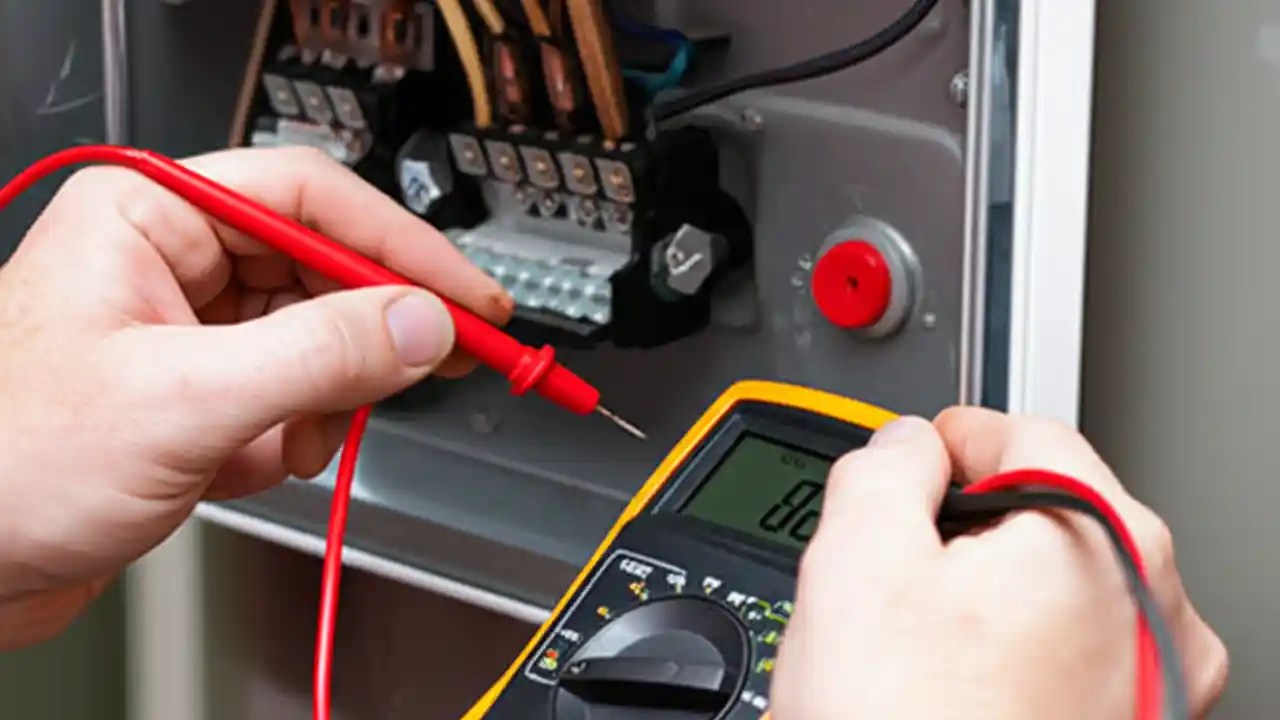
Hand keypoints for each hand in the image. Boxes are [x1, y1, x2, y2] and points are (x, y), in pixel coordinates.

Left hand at [0, 146, 510, 647]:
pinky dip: (296, 433)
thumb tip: (418, 325)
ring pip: (317, 336)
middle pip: (323, 267)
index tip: (469, 300)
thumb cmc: (5, 464)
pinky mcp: (202, 388)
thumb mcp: (181, 402)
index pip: (311, 198)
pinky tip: (260, 460)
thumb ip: (317, 356)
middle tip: (433, 365)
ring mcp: (188, 326)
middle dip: (367, 335)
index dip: (403, 248)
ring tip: (294, 441)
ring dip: (327, 398)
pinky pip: (293, 389)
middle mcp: (172, 259)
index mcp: (151, 216)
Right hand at [769, 409, 1227, 718]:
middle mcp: (1158, 607)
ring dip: (994, 593)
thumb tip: (905, 447)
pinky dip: (1021, 652)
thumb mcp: (855, 562)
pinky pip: (1075, 652)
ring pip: (1061, 586)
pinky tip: (962, 690)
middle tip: (899, 571)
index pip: (1025, 432)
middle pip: (1049, 510)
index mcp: (1104, 538)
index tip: (915, 460)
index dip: (950, 440)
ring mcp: (1159, 679)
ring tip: (925, 650)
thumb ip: (883, 468)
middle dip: (968, 527)